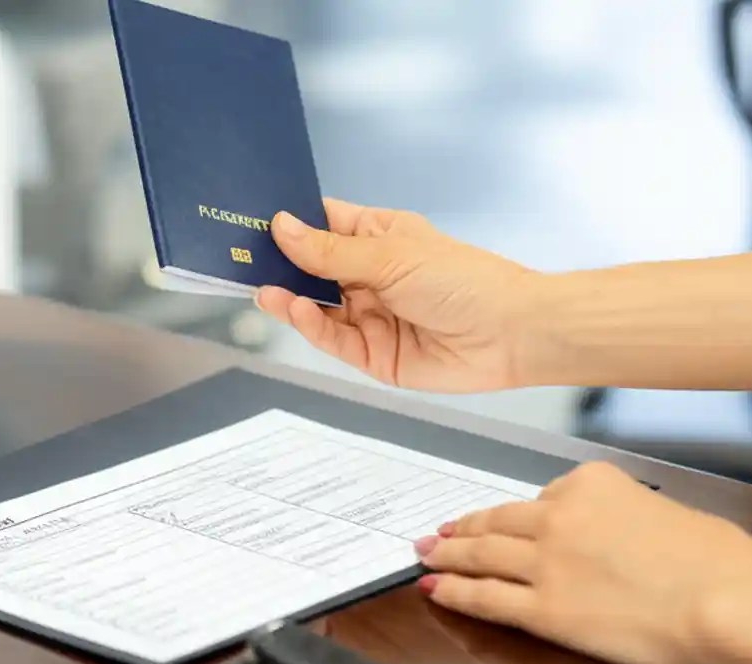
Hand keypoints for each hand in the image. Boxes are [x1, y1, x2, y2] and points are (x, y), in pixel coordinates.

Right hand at [256, 199, 534, 392]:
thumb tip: (282, 228)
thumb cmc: (465, 280)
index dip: (290, 222)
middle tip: (240, 259)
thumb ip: (331, 250)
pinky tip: (294, 309)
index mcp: (378, 237)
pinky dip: (310, 325)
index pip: (323, 224)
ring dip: (290, 297)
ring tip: (264, 288)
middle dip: (279, 265)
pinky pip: (333, 339)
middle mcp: (370, 275)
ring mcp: (370, 316)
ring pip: (317, 307)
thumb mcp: (391, 255)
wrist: (511, 334)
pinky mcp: (373, 354)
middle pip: (311, 268)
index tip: (251, 220)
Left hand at [415, 462, 751, 663]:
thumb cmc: (716, 559)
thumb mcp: (662, 509)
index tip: (500, 519)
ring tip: (426, 554)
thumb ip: (621, 515)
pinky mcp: (545, 608)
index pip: (544, 494)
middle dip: (463, 526)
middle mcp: (559, 516)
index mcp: (590, 483)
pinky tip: (437, 588)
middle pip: (497, 520)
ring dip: (447, 554)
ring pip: (481, 554)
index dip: (519, 514)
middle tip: (439, 529)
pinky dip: (455, 591)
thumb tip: (609, 534)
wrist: (725, 595)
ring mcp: (546, 562)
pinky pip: (486, 597)